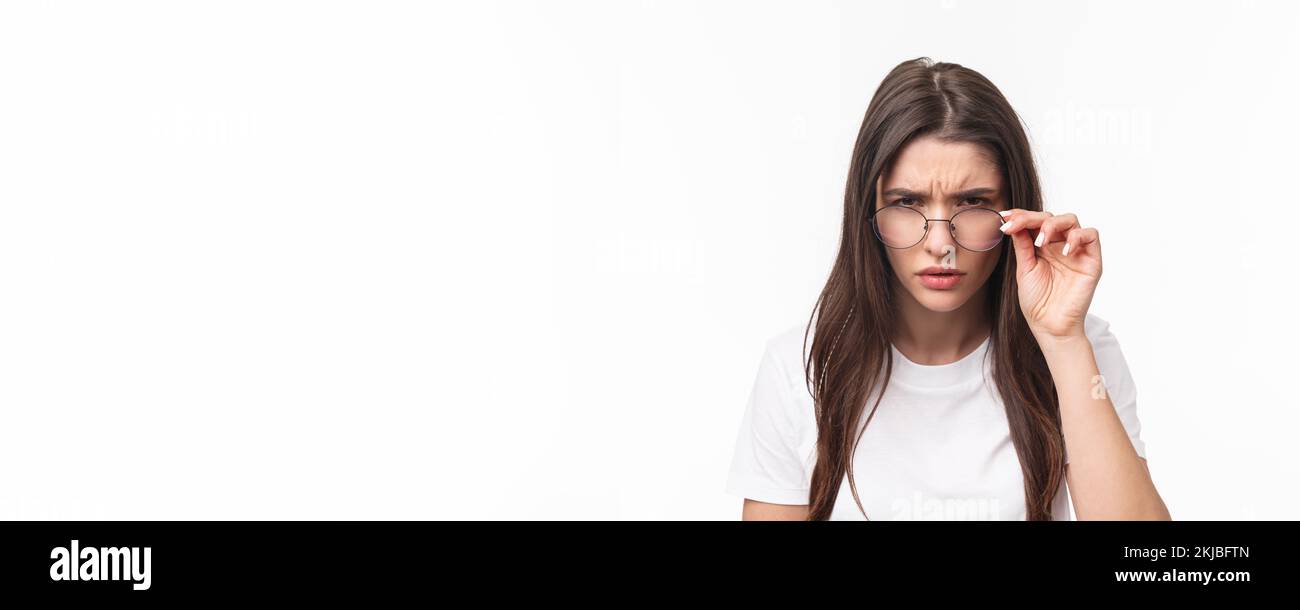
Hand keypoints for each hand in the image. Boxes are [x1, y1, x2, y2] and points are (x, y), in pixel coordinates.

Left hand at [999, 209, 1101, 340]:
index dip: (1020, 216)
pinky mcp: (1092, 260)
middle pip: (1050, 217)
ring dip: (1052, 224)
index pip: (1034, 222)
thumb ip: (1022, 246)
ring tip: (1040, 242)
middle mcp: (1060, 245)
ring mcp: (1076, 251)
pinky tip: (1063, 251)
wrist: (1050, 325)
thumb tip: (1014, 222)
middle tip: (1014, 226)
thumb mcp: (1024, 269)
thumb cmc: (1037, 302)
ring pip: (1071, 220)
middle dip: (1031, 218)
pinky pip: (1091, 235)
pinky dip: (1077, 237)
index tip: (1002, 217)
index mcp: (1042, 247)